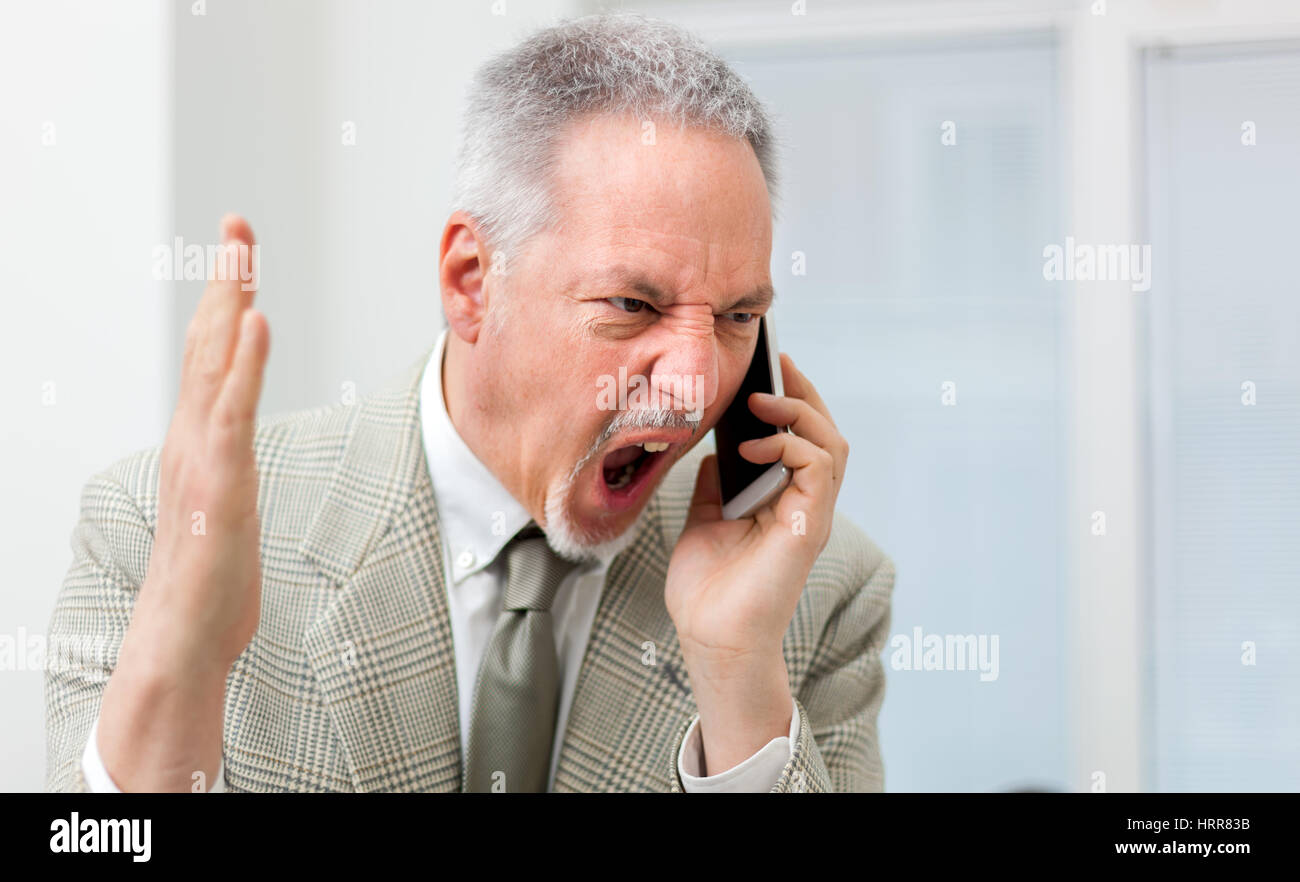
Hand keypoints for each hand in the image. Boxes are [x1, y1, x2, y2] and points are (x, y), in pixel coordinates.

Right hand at [97, 214, 268, 790]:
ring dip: (230, 302)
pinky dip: (243, 363)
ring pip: (214, 364)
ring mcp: (201, 457)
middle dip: (225, 280)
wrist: (183, 638)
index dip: (226, 304)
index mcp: (200, 442)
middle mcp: (193, 438)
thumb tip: (235, 456)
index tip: (239, 257)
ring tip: (241, 252)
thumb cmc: (210, 582)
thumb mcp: (227, 512)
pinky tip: (256, 323)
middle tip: (237, 225)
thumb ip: (228, 474)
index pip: (213, 359)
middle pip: (208, 344)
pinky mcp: (217, 482)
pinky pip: (232, 411)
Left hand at [664, 353, 847, 774]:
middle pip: (826, 434)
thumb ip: (717, 485)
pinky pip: (818, 469)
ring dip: (800, 414)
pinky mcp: (807, 527)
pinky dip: (791, 446)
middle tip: (776, 367)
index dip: (794, 400)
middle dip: (804, 394)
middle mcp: (805, 506)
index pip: (805, 439)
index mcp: (785, 502)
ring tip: (762, 401)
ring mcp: (810, 516)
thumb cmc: (708, 589)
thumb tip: (715, 451)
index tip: (771, 367)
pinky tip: (756, 446)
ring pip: (831, 445)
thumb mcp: (705, 520)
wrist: (709, 636)